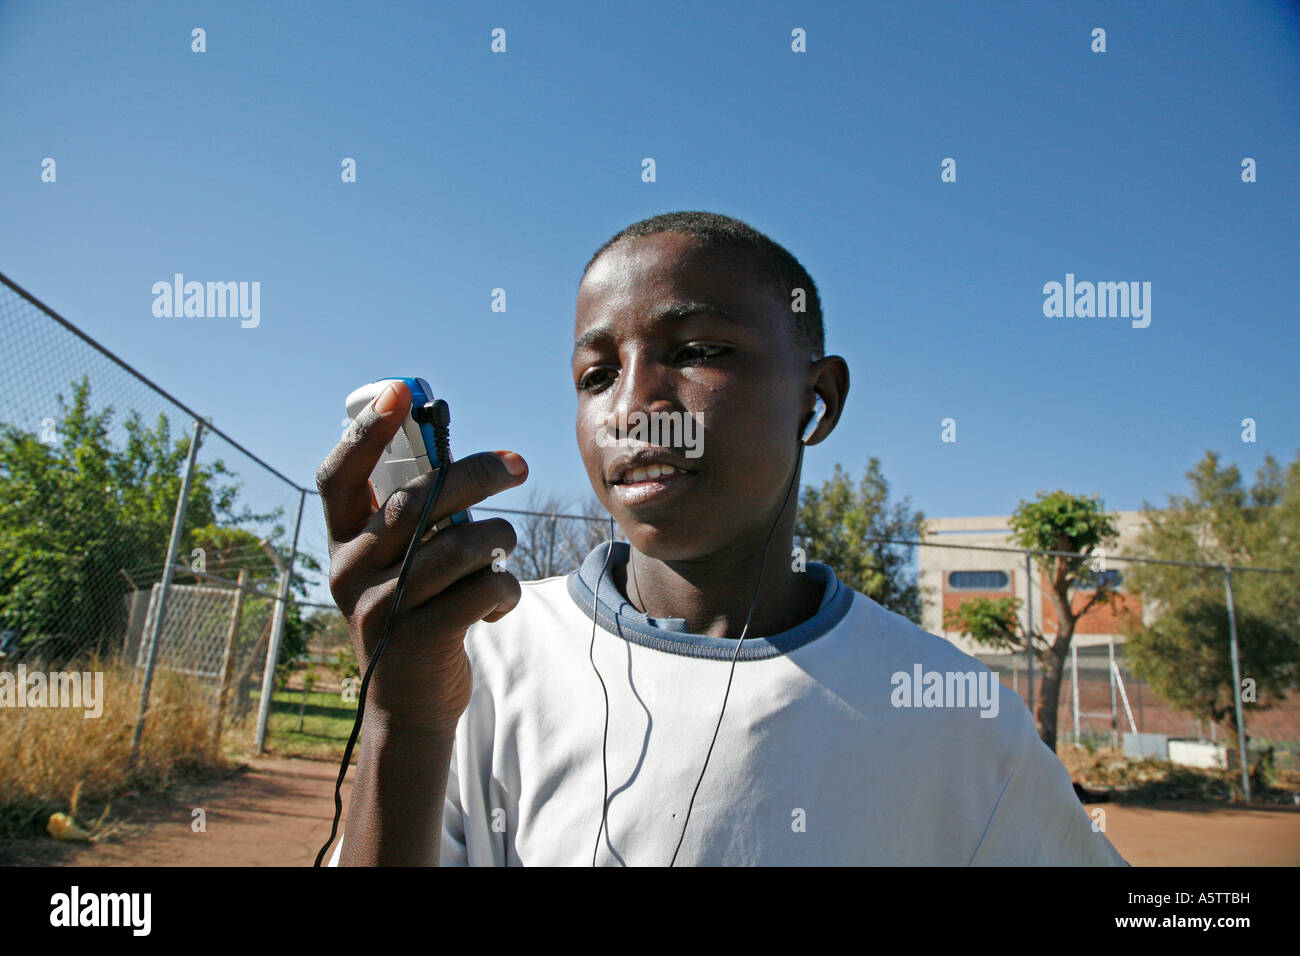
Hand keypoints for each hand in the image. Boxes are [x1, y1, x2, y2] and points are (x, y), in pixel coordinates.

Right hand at [316, 380, 526, 734]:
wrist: (408, 708)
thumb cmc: (415, 616)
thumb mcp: (399, 567)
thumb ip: (416, 523)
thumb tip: (467, 463)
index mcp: (341, 544)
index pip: (339, 476)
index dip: (364, 431)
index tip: (399, 393)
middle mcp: (349, 572)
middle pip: (417, 502)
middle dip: (476, 475)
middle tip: (516, 465)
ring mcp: (379, 609)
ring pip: (459, 546)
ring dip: (499, 540)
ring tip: (504, 550)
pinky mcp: (416, 641)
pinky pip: (480, 591)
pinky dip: (504, 588)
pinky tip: (498, 601)